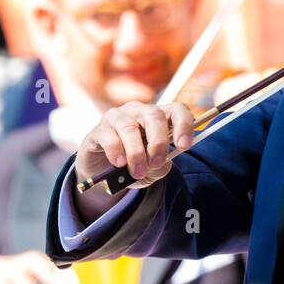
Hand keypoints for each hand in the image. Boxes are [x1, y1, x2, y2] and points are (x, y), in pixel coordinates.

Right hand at [74, 101, 195, 187]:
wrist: (104, 173)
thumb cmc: (134, 165)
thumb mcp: (153, 170)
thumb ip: (161, 167)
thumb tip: (161, 163)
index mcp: (159, 118)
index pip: (177, 110)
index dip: (184, 125)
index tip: (184, 146)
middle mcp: (139, 111)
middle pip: (154, 115)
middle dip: (158, 142)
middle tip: (156, 163)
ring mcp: (118, 117)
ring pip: (130, 127)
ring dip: (136, 153)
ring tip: (137, 172)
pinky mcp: (99, 129)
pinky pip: (109, 135)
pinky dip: (116, 151)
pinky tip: (119, 163)